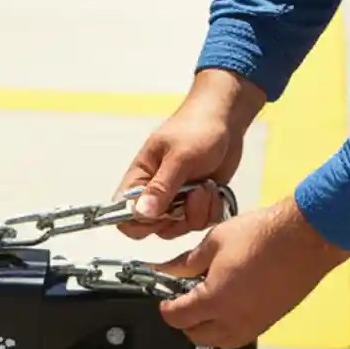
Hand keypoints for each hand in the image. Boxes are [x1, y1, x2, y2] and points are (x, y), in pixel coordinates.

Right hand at [116, 69, 265, 240]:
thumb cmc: (196, 129)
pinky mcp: (197, 203)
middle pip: (154, 228)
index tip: (162, 213)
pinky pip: (201, 222)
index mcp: (139, 179)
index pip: (123, 215)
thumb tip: (141, 213)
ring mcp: (176, 200)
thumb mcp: (179, 157)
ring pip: (180, 227)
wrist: (226, 120)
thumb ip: (161, 187)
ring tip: (206, 186)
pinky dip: (211, 210)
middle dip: (177, 218)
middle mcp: (155, 194)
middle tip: (193, 194)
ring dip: (198, 211)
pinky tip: (215, 190)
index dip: (138, 223)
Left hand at [153, 197, 349, 348]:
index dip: (167, 308)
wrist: (306, 238)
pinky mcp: (271, 322)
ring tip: (206, 305)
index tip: (165, 299)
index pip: (178, 318)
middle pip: (197, 336)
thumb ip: (188, 262)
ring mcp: (254, 325)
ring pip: (220, 342)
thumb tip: (167, 269)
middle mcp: (233, 321)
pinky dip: (228, 329)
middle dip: (185, 321)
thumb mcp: (215, 242)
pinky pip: (241, 336)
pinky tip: (230, 306)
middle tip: (184, 300)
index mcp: (214, 301)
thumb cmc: (260, 235)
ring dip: (207, 330)